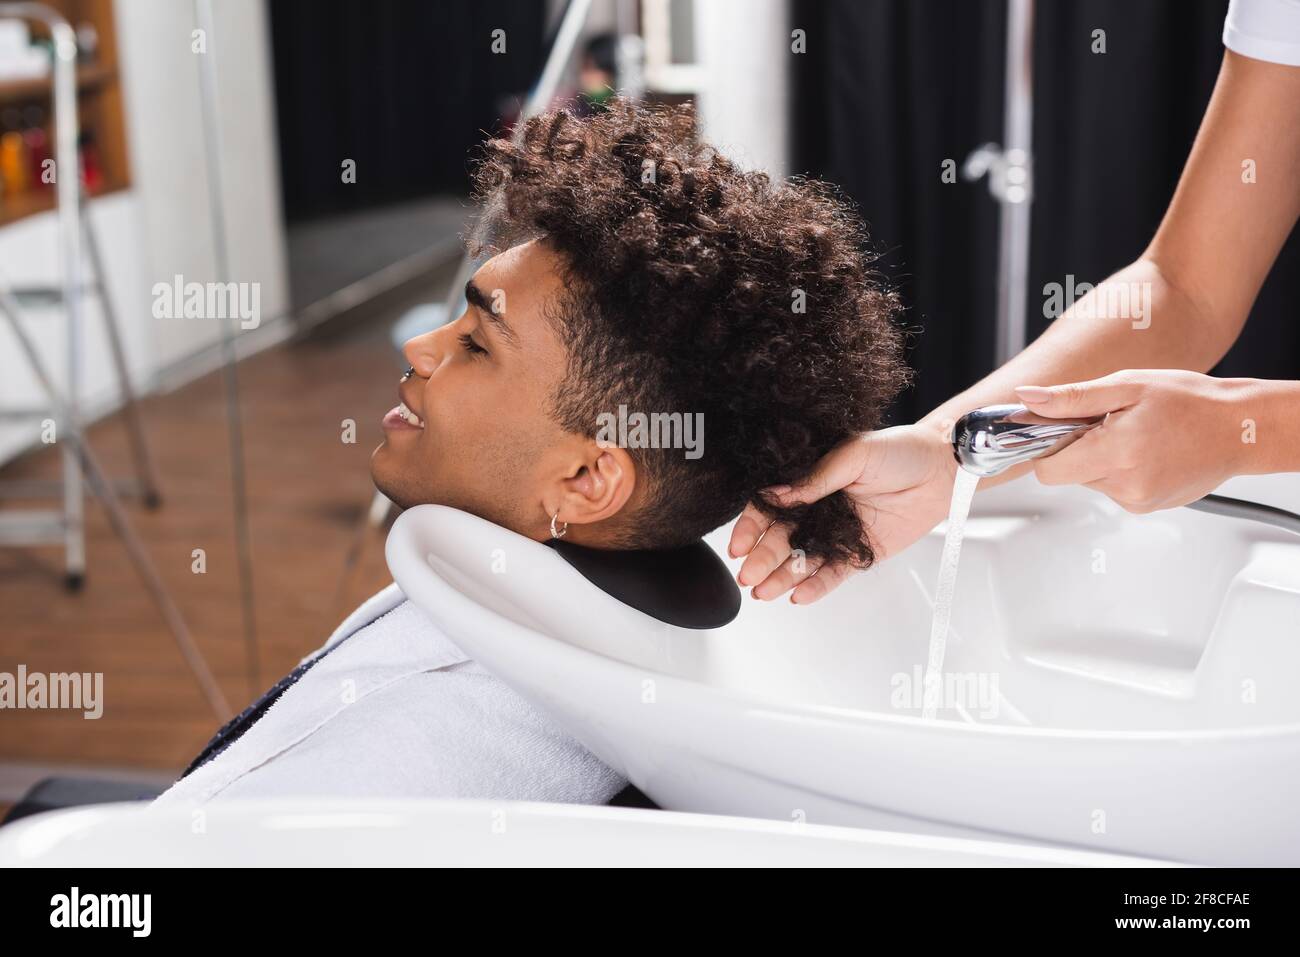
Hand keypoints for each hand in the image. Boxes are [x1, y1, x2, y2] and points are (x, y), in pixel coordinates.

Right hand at [727, 421, 957, 603]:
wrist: (943, 469)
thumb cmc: (900, 450)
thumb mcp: (853, 454)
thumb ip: (815, 478)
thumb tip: (776, 495)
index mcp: (809, 480)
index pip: (770, 505)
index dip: (751, 526)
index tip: (738, 545)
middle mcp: (818, 509)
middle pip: (781, 538)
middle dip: (761, 558)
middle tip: (747, 576)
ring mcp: (836, 533)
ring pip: (801, 560)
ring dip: (781, 577)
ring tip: (764, 592)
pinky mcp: (858, 554)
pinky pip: (831, 574)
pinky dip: (815, 586)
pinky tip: (797, 596)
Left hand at [1014, 369, 1248, 511]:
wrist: (1241, 429)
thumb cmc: (1190, 401)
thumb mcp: (1126, 386)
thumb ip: (1072, 398)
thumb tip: (1027, 399)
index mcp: (1116, 453)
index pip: (1048, 470)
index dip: (1049, 446)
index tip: (1064, 427)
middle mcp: (1126, 486)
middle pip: (1068, 475)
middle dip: (1077, 449)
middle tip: (1109, 424)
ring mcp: (1138, 501)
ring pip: (1091, 481)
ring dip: (1101, 458)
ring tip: (1135, 434)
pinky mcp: (1148, 507)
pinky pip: (1115, 488)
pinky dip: (1121, 470)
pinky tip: (1147, 451)